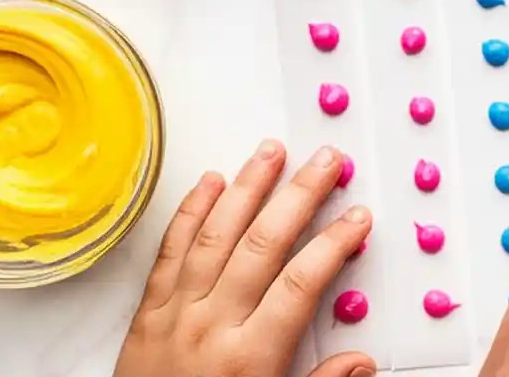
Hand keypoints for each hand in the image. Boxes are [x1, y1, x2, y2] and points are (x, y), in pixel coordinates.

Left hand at [114, 141, 374, 376]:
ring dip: (247, 188)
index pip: (301, 284)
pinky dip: (189, 213)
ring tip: (272, 152)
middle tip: (326, 160)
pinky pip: (170, 252)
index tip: (358, 219)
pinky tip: (210, 182)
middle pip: (263, 245)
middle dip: (299, 196)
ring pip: (215, 236)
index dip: (333, 245)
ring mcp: (176, 314)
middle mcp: (212, 326)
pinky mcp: (147, 313)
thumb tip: (361, 361)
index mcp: (250, 357)